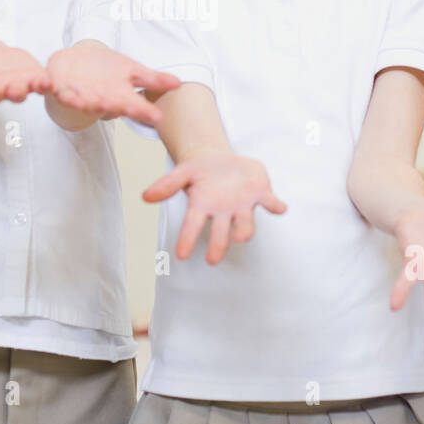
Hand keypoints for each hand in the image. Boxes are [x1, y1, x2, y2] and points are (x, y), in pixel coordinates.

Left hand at [47, 41, 179, 126]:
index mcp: (119, 96)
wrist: (80, 62)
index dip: (144, 111)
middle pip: (107, 105)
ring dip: (79, 102)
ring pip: (79, 101)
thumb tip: (178, 83)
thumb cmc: (106, 70)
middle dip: (110, 106)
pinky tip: (52, 86)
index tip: (157, 117)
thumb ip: (152, 79)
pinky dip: (51, 87)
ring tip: (82, 100)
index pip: (135, 105)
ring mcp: (77, 94)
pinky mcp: (57, 86)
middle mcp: (99, 99)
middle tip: (115, 107)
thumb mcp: (131, 71)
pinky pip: (53, 89)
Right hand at [143, 151, 286, 264]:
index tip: (180, 255)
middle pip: (221, 233)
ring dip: (245, 229)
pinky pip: (270, 202)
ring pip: (246, 223)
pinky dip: (275, 206)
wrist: (223, 162)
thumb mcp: (183, 172)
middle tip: (212, 260)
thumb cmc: (201, 172)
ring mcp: (244, 205)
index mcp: (204, 207)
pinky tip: (280, 208)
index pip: (193, 226)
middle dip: (219, 245)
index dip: (187, 239)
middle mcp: (224, 212)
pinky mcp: (260, 194)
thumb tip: (144, 197)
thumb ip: (166, 184)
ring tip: (241, 236)